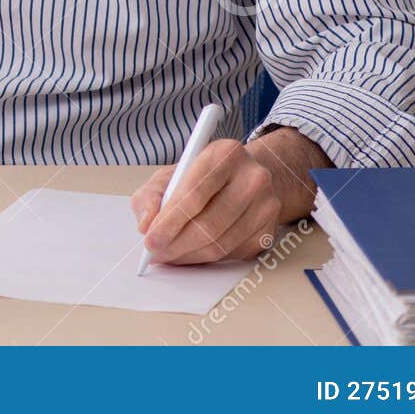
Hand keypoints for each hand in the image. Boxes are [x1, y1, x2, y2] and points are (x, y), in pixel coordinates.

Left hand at [130, 128, 329, 264]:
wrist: (245, 177)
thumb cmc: (201, 176)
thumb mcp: (170, 175)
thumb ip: (151, 196)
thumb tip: (145, 224)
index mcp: (225, 154)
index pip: (194, 195)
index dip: (169, 222)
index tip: (150, 239)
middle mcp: (253, 178)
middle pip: (208, 224)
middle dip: (176, 244)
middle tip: (156, 253)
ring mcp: (266, 205)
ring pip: (220, 244)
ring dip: (188, 256)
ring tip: (169, 255)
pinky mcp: (269, 230)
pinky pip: (232, 254)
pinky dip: (205, 259)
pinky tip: (190, 253)